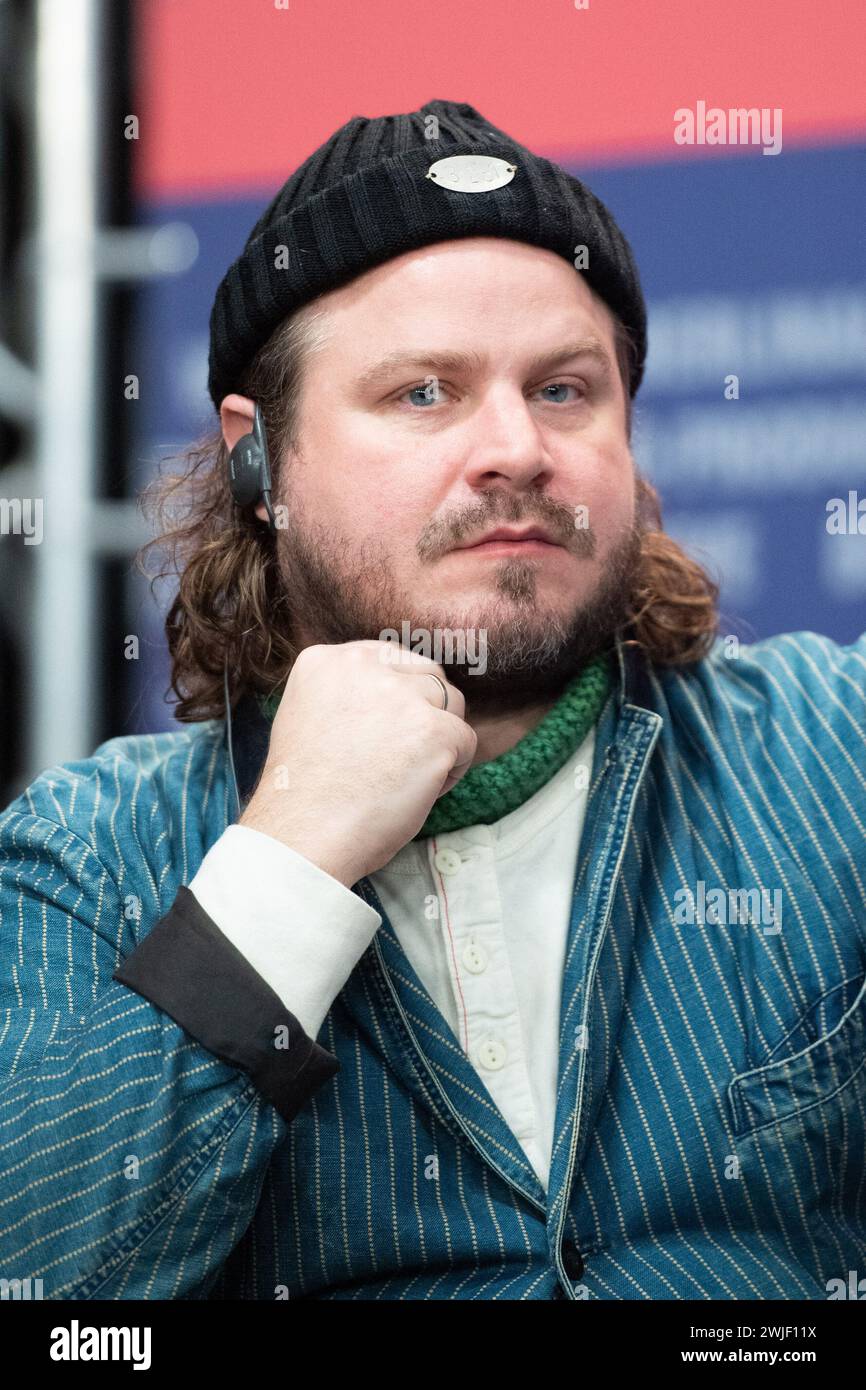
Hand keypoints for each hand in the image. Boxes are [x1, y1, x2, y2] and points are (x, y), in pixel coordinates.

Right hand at [239, 640, 476, 885]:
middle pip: (426, 675)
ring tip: (408, 777)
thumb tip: (396, 692)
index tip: (387, 732)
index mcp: (325, 660)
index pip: (390, 659)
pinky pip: (466, 740)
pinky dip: (453, 770)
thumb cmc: (305, 794)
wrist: (302, 836)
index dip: (399, 698)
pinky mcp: (433, 730)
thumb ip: (346, 694)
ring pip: (451, 703)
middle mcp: (362, 667)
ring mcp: (400, 696)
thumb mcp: (308, 717)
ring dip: (440, 738)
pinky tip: (420, 792)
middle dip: (425, 713)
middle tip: (400, 758)